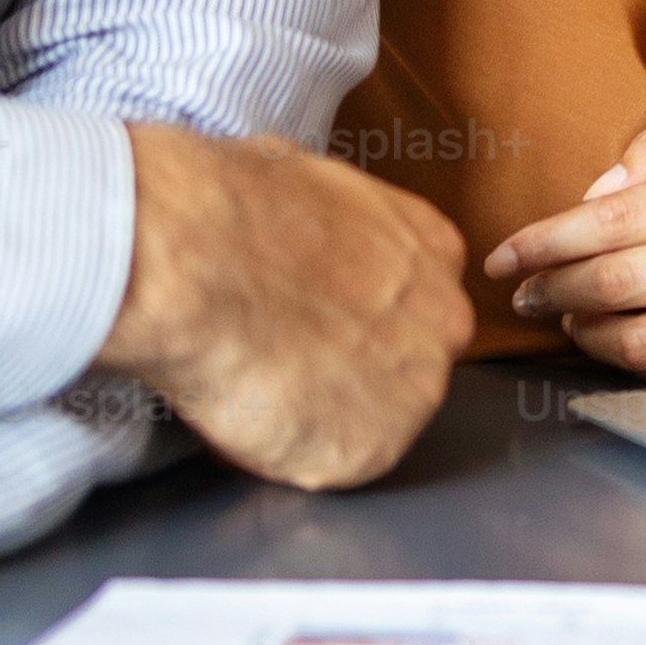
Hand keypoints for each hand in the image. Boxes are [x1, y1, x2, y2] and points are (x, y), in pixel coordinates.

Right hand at [100, 124, 473, 487]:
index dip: (357, 317)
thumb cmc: (235, 209)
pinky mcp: (371, 451)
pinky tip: (254, 409)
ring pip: (370, 417)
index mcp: (434, 250)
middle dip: (350, 368)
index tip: (313, 319)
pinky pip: (329, 461)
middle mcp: (444, 322)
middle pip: (406, 363)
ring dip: (321, 411)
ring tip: (259, 379)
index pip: (414, 300)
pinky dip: (290, 449)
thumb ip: (336, 225)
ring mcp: (417, 392)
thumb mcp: (309, 183)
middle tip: (283, 357)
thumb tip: (300, 227)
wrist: (201, 262)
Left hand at [484, 111, 645, 378]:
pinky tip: (621, 342)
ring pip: (642, 340)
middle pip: (619, 282)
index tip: (506, 256)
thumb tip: (594, 195)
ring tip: (569, 318)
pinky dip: (635, 363)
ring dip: (586, 334)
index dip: (548, 241)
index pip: (616, 219)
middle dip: (553, 290)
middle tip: (524, 294)